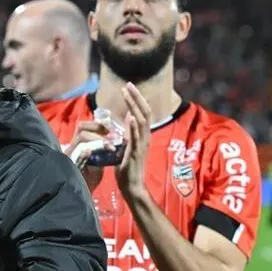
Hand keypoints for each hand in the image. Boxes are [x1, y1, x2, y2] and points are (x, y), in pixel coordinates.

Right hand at [63, 120, 111, 189]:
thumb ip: (101, 148)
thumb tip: (114, 137)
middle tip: (111, 135)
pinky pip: (77, 155)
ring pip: (81, 138)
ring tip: (110, 147)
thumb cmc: (90, 177)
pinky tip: (92, 152)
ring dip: (97, 140)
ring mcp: (70, 155)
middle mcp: (72, 147)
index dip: (98, 124)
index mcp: (78, 144)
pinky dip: (85, 153)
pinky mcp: (70, 165)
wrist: (83, 193)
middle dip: (98, 128)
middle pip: (82, 127)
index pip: (85, 126)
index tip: (111, 129)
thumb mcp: (97, 159)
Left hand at [116, 82, 150, 199]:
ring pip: (141, 121)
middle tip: (128, 84)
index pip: (142, 113)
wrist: (131, 186)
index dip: (136, 99)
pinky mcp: (136, 153)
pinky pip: (136, 138)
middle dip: (136, 97)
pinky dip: (133, 126)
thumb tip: (128, 117)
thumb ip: (129, 132)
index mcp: (142, 135)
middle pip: (144, 112)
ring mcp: (141, 145)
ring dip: (134, 106)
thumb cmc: (127, 168)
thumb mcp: (127, 145)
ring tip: (127, 93)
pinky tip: (130, 116)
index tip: (128, 87)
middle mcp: (145, 137)